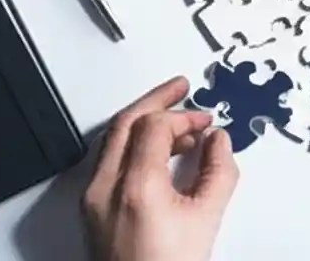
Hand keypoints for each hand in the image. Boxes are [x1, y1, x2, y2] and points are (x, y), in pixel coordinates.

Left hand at [82, 76, 237, 260]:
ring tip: (173, 122)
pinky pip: (107, 160)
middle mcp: (104, 189)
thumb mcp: (207, 221)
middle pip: (125, 123)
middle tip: (180, 88)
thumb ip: (219, 172)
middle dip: (156, 101)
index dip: (183, 117)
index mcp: (135, 188)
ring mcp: (92, 200)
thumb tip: (219, 141)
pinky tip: (154, 151)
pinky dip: (131, 145)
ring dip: (143, 122)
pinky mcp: (90, 210)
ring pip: (112, 140)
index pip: (154, 127)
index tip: (205, 123)